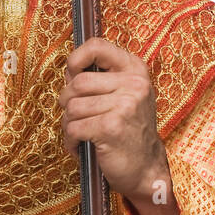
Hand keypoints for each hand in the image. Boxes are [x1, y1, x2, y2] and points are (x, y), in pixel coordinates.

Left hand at [59, 37, 176, 214]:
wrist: (146, 169)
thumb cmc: (128, 132)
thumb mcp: (124, 96)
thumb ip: (100, 79)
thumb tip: (68, 70)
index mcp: (135, 70)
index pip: (97, 46)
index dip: (75, 59)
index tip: (72, 75)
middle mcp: (134, 84)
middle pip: (77, 82)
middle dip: (68, 102)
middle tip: (77, 117)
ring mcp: (125, 105)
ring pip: (72, 107)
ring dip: (69, 124)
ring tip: (82, 134)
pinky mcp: (112, 127)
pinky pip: (73, 128)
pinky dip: (71, 141)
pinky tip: (81, 146)